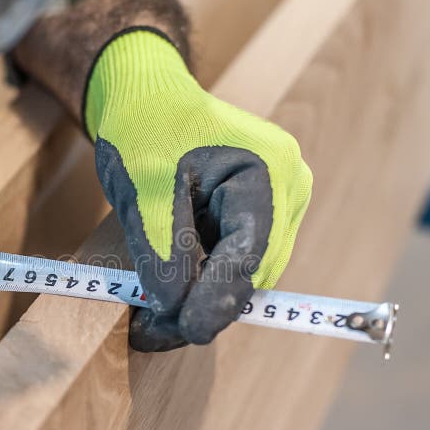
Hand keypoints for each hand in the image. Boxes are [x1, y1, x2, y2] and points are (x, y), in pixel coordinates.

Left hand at [85, 28, 311, 350]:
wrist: (144, 97)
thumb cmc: (146, 126)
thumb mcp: (145, 190)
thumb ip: (163, 251)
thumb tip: (175, 310)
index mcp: (270, 171)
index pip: (250, 252)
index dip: (218, 297)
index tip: (187, 330)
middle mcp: (286, 190)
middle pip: (251, 270)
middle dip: (204, 304)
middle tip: (153, 331)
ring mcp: (275, 204)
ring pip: (241, 273)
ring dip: (199, 298)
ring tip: (150, 319)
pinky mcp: (254, 215)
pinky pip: (231, 260)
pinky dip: (200, 281)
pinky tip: (165, 293)